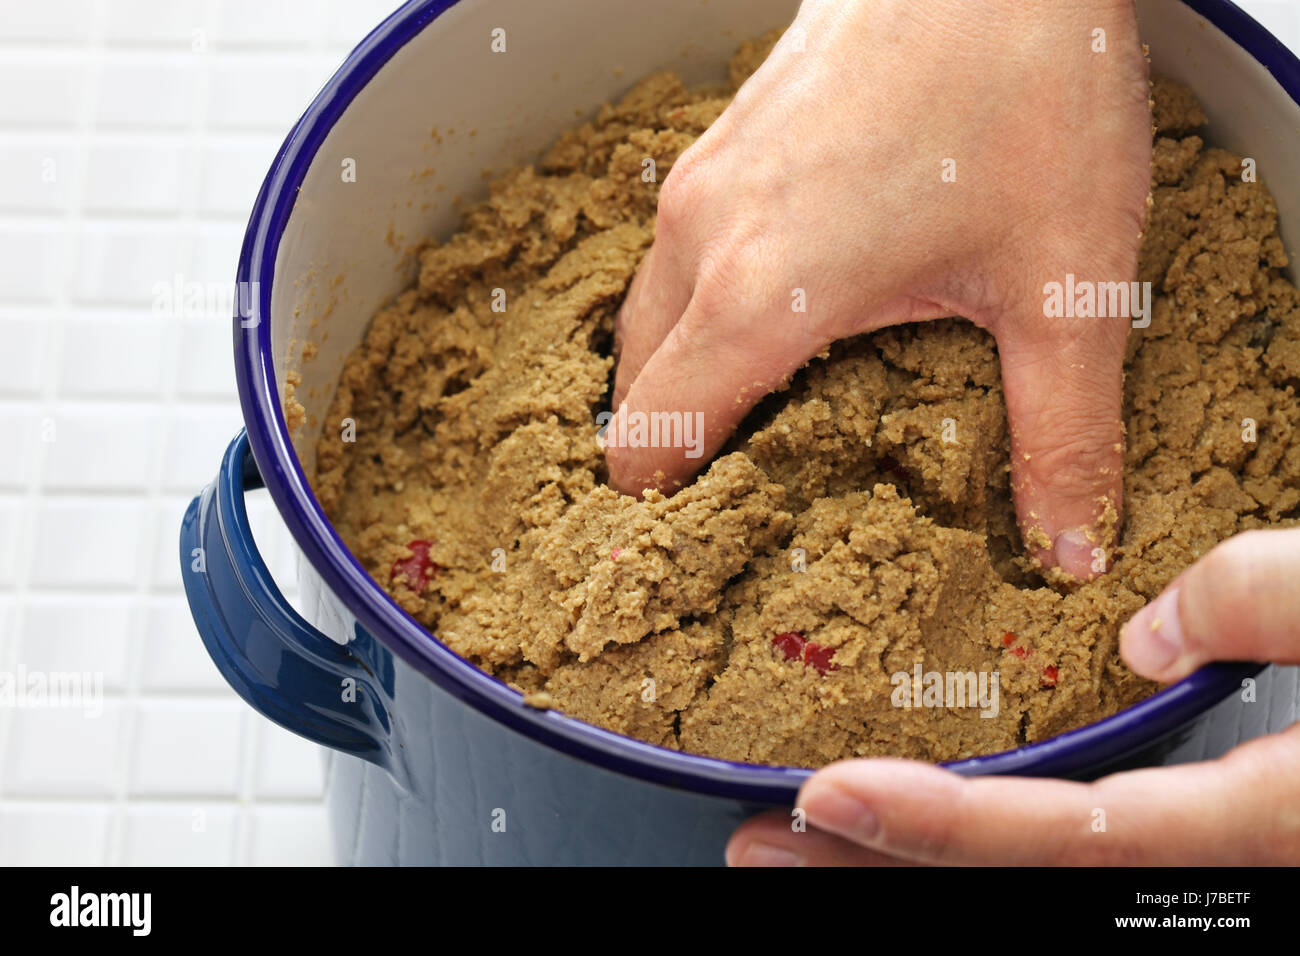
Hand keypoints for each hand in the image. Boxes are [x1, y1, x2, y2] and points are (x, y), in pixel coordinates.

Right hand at [607, 0, 1151, 577]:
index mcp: (761, 294)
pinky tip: (783, 312)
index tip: (697, 548)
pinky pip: (675, 258)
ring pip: (649, 318)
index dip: (661, 508)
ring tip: (764, 411)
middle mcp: (702, 239)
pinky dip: (702, 311)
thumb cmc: (1028, 88)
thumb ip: (1060, 434)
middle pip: (637, 387)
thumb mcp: (1064, 285)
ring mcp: (699, 181)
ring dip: (686, 375)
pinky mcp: (717, 145)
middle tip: (745, 493)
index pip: (650, 439)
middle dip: (672, 450)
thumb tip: (1070, 552)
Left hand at [726, 528, 1299, 865]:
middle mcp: (1227, 872)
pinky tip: (931, 815)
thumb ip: (1273, 601)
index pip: (1078, 841)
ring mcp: (1213, 867)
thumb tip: (1150, 633)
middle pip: (1034, 891)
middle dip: (889, 882)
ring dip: (919, 870)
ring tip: (804, 847)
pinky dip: (991, 844)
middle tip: (763, 854)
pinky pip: (1078, 855)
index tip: (827, 800)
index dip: (947, 829)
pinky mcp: (1209, 838)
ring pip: (1046, 884)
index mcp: (1267, 826)